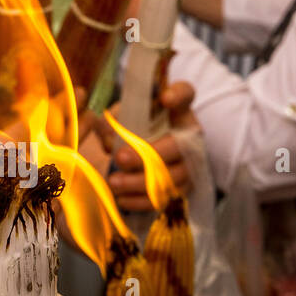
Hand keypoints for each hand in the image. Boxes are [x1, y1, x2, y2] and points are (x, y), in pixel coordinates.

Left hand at [104, 82, 195, 211]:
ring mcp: (190, 164)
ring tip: (113, 182)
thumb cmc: (140, 128)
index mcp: (178, 110)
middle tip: (119, 157)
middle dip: (147, 154)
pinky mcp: (183, 189)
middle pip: (177, 145)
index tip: (165, 98)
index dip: (177, 95)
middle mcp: (190, 135)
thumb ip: (114, 120)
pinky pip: (165, 199)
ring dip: (139, 182)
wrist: (158, 155)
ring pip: (170, 177)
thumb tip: (105, 135)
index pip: (185, 94)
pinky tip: (121, 199)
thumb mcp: (127, 115)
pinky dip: (141, 201)